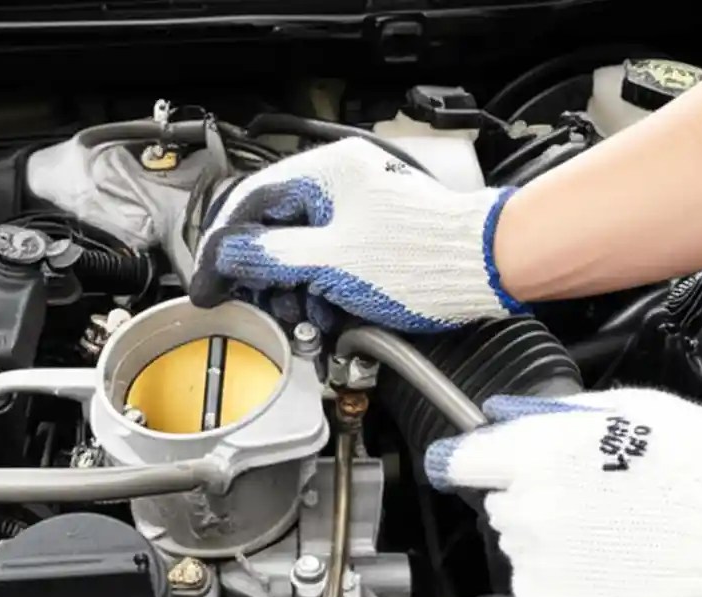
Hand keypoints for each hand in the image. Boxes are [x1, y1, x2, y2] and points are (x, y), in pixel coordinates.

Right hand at [188, 138, 522, 331]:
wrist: (488, 269)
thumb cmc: (423, 259)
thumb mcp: (331, 263)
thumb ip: (269, 257)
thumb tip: (225, 256)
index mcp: (325, 175)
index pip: (249, 205)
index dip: (223, 250)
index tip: (212, 286)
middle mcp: (341, 183)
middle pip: (274, 229)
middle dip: (267, 276)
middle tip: (268, 307)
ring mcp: (360, 208)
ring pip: (302, 249)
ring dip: (295, 289)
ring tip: (307, 316)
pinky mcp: (377, 236)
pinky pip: (331, 260)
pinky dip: (322, 288)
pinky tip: (329, 313)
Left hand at [425, 388, 701, 596]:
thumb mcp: (644, 409)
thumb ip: (566, 412)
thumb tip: (518, 412)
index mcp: (544, 449)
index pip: (464, 457)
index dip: (475, 459)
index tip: (478, 465)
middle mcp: (531, 504)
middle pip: (500, 501)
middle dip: (533, 496)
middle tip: (592, 498)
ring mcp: (541, 559)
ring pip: (521, 544)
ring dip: (550, 538)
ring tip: (615, 534)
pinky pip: (537, 587)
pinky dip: (562, 581)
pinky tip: (610, 568)